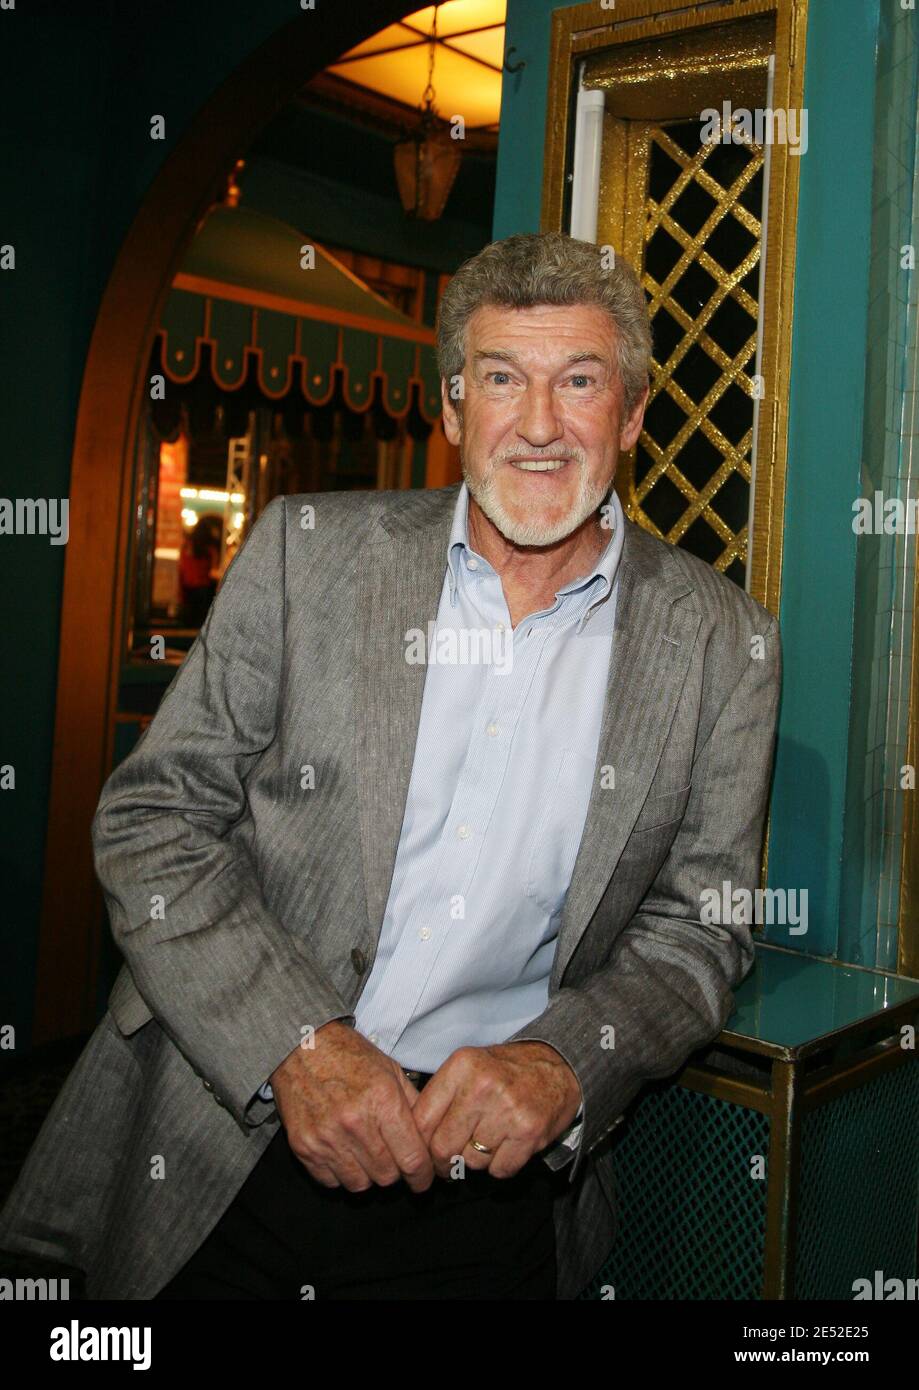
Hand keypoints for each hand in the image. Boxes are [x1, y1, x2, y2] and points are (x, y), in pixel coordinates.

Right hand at [269, 1021, 434, 1193]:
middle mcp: (355, 1122)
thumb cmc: (349, 1055)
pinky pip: (331, 1181)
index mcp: (382, 1100)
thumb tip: (432, 1137)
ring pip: (360, 1184)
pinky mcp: (304, 1147)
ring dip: (368, 1175)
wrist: (300, 1047)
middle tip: (392, 1159)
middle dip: (396, 1172)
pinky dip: (340, 1174)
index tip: (423, 1179)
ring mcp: (327, 1137)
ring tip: (366, 1155)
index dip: (422, 1176)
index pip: (412, 1159)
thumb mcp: (390, 1070)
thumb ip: (414, 1104)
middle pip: (387, 1176)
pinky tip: (343, 1153)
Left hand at [411, 1042, 582, 1179]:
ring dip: (475, 1161)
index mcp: (462, 1066)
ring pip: (471, 1162)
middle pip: (442, 1148)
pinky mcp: (529, 1132)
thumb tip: (413, 1138)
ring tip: (487, 1141)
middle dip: (443, 1163)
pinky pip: (499, 1170)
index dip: (418, 1144)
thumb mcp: (469, 1066)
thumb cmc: (506, 1071)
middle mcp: (482, 1086)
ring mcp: (507, 1110)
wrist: (559, 1067)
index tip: (423, 1153)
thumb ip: (441, 1097)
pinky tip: (506, 1147)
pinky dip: (500, 1166)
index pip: (421, 1120)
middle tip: (449, 1163)